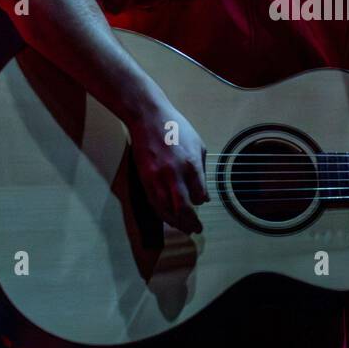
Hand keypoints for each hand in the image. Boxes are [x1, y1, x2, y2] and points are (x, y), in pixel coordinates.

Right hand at [126, 106, 207, 233]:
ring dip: (176, 222)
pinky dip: (162, 214)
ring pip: (167, 210)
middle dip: (191, 222)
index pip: (199, 195)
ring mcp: (158, 178)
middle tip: (196, 229)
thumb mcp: (198, 144)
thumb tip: (204, 192)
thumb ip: (202, 170)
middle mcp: (175, 174)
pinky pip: (154, 203)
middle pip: (184, 208)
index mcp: (191, 164)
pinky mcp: (145, 179)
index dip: (201, 201)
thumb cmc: (176, 128)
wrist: (148, 117)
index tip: (201, 202)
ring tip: (183, 228)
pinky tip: (168, 218)